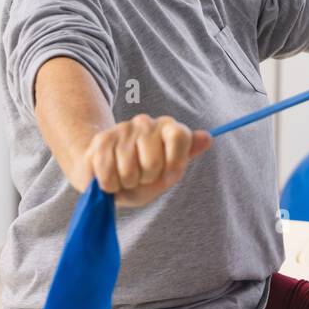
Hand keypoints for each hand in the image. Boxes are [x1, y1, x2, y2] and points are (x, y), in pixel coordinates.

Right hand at [80, 114, 211, 207]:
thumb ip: (185, 157)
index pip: (180, 137)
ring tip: (125, 177)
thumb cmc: (142, 177)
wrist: (107, 176)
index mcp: (168, 128)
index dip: (175, 164)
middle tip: (141, 176)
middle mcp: (146, 122)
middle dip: (147, 179)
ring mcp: (122, 129)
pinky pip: (108, 174)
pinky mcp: (101, 141)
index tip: (168, 176)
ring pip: (129, 171)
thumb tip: (207, 138)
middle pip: (154, 162)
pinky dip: (109, 185)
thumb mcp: (167, 174)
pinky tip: (110, 178)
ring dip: (127, 183)